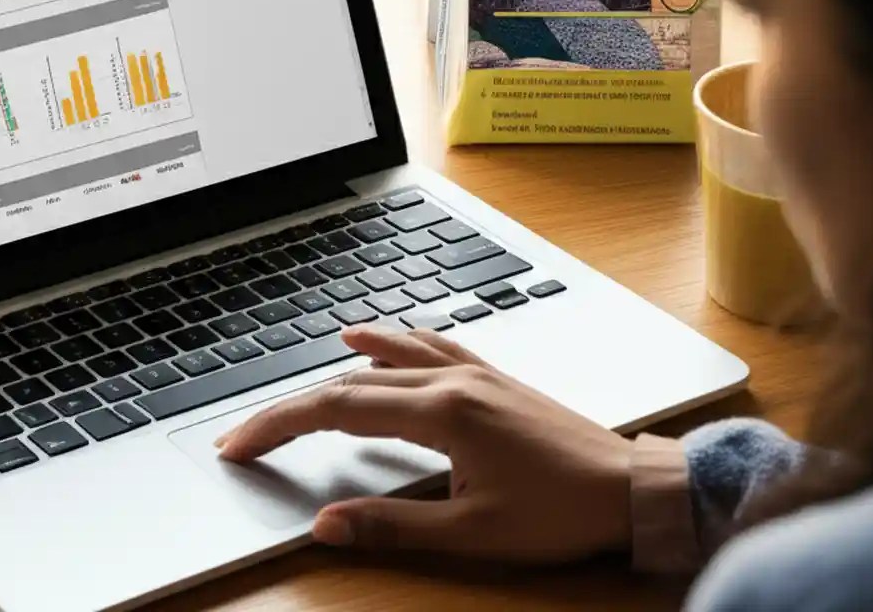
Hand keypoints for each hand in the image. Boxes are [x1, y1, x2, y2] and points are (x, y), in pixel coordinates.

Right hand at [216, 325, 635, 562]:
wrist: (633, 490)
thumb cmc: (562, 512)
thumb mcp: (471, 533)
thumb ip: (392, 526)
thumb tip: (326, 524)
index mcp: (443, 412)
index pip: (337, 409)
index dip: (280, 425)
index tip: (239, 444)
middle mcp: (455, 381)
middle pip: (353, 380)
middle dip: (296, 405)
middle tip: (253, 431)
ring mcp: (478, 375)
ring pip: (393, 354)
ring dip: (344, 363)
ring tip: (310, 363)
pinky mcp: (497, 380)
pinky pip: (435, 347)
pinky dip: (399, 342)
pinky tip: (387, 338)